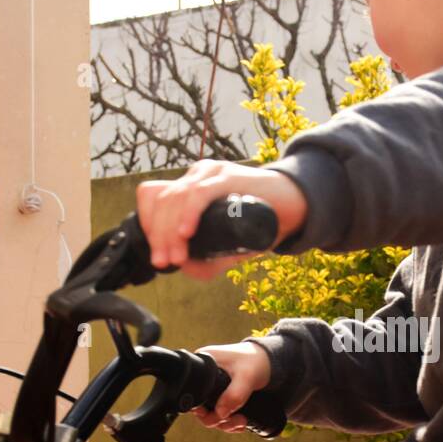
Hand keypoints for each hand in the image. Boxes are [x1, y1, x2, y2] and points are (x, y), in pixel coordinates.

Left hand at [136, 161, 307, 279]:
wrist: (294, 206)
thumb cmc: (259, 223)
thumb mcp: (227, 244)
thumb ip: (207, 259)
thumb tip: (184, 268)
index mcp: (190, 186)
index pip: (153, 197)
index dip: (148, 224)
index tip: (157, 253)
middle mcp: (197, 175)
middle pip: (161, 201)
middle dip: (157, 235)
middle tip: (163, 262)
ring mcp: (211, 173)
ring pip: (175, 198)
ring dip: (169, 232)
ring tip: (175, 257)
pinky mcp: (228, 177)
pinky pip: (199, 193)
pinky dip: (188, 214)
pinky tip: (185, 234)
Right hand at [191, 341, 272, 432]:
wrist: (271, 361)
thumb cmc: (256, 360)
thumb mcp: (246, 376)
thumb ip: (234, 394)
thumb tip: (220, 414)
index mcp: (203, 365)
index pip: (194, 393)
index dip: (202, 410)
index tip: (218, 416)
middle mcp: (206, 377)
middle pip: (202, 407)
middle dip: (218, 419)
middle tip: (235, 421)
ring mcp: (215, 388)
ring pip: (213, 413)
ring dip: (226, 423)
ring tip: (241, 423)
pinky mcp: (224, 395)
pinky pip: (222, 413)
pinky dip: (230, 421)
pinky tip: (241, 423)